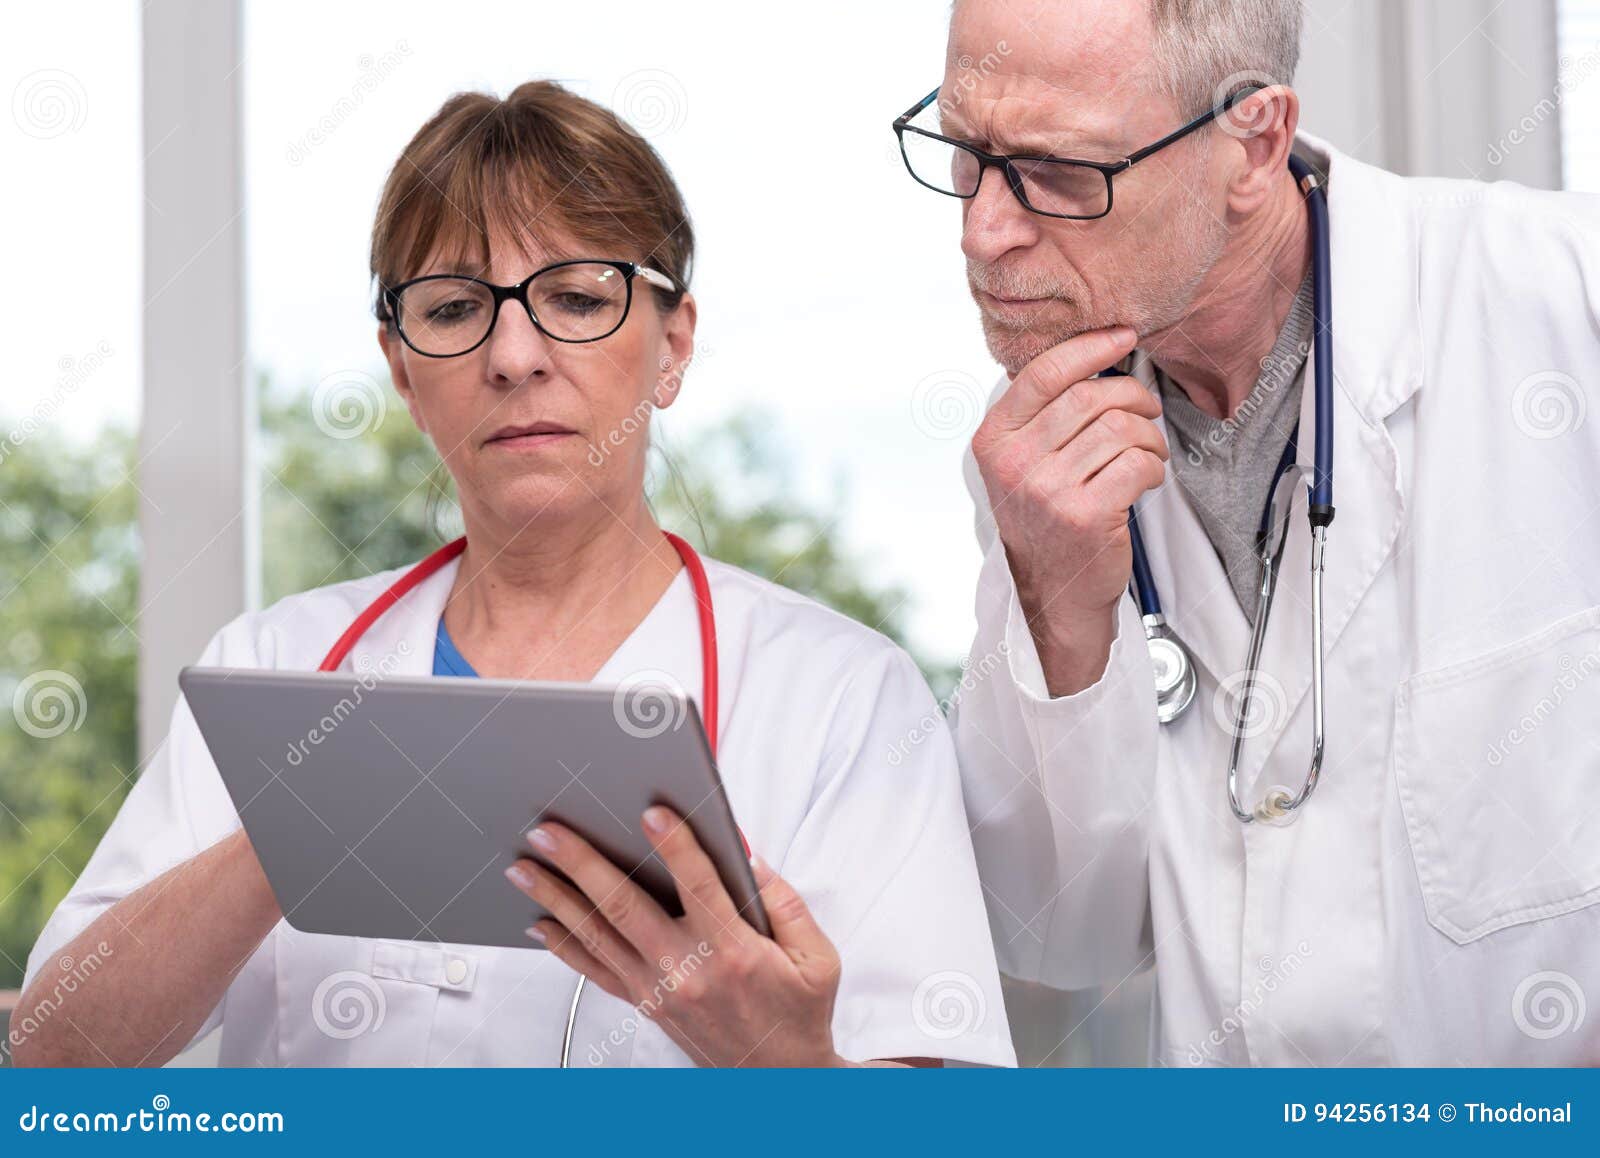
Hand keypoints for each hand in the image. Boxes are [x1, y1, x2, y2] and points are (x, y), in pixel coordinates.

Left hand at [504, 806, 843, 1066]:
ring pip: (597, 935)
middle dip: (581, 863)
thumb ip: (785, 902)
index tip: (651, 812)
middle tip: (549, 832)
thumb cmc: (797, 1012)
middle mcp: (686, 970)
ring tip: (526, 869)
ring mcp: (658, 990)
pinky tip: (541, 921)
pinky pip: (595, 970)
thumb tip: (748, 857)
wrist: (779, 1078)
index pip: (698, 886)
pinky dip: (564, 945)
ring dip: (557, 898)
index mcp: (733, 951)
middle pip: (624, 906)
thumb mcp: (816, 956)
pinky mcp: (645, 1004)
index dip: (675, 846)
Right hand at [970, 325, 1167, 694]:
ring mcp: (1048, 491)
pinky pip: (1138, 463)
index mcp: (993, 441)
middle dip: (1133, 397)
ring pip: (1121, 428)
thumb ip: (1038, 414)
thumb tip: (1090, 353)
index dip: (1090, 347)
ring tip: (1148, 452)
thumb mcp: (1019, 463)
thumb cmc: (1045, 518)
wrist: (1054, 592)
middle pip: (1090, 397)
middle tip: (1146, 409)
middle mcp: (1015, 464)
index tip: (1123, 337)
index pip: (1042, 373)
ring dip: (1149, 437)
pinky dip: (1154, 466)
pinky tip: (1146, 478)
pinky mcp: (1085, 516)